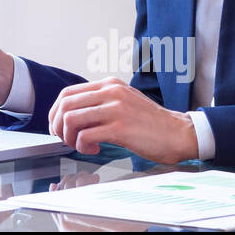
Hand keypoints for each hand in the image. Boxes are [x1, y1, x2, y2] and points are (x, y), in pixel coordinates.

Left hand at [47, 77, 196, 163]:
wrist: (179, 133)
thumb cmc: (151, 123)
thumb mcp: (123, 102)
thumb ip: (101, 103)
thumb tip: (72, 116)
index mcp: (109, 85)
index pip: (68, 93)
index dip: (55, 111)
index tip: (56, 126)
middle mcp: (111, 92)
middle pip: (65, 105)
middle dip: (57, 126)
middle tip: (65, 139)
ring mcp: (115, 109)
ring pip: (71, 119)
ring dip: (69, 137)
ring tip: (81, 146)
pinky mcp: (120, 128)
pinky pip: (86, 135)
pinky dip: (82, 146)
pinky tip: (94, 150)